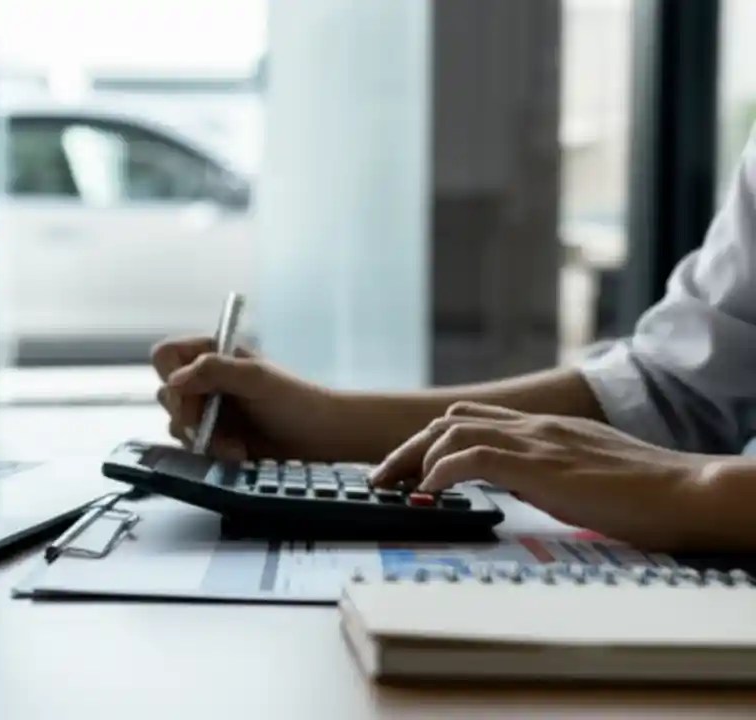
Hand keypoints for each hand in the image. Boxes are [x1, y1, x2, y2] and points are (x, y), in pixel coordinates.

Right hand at [152, 336, 330, 461]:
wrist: (321, 439)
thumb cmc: (296, 401)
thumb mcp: (257, 378)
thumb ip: (215, 370)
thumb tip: (175, 381)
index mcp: (212, 354)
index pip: (166, 356)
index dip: (170, 375)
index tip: (189, 395)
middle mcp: (205, 380)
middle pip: (167, 394)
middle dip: (188, 416)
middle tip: (209, 428)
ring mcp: (209, 410)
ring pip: (178, 425)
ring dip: (203, 439)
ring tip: (234, 446)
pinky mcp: (214, 438)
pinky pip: (193, 446)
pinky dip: (212, 453)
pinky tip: (238, 454)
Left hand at [369, 401, 709, 547]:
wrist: (685, 490)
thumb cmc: (645, 493)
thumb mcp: (584, 475)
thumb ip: (549, 472)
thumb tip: (521, 485)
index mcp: (543, 428)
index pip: (471, 420)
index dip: (430, 442)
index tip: (405, 468)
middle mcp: (533, 427)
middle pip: (448, 421)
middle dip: (407, 448)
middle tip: (381, 478)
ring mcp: (534, 442)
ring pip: (450, 432)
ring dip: (412, 459)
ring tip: (392, 487)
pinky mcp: (538, 465)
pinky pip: (471, 458)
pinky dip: (440, 472)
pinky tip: (428, 493)